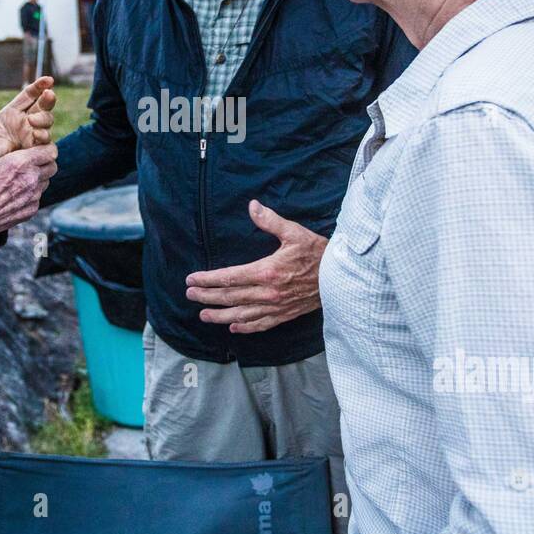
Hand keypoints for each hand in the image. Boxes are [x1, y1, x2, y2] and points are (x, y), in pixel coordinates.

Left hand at [0, 77, 55, 168]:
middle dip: (47, 101)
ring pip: (47, 125)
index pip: (29, 95)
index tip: (49, 79)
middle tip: (48, 96)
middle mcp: (25, 124)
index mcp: (12, 114)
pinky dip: (44, 139)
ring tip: (34, 121)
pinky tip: (37, 136)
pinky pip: (46, 145)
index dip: (39, 86)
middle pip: (43, 108)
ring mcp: (31, 139)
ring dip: (45, 120)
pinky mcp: (35, 154)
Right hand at [0, 143, 57, 267]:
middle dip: (45, 162)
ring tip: (20, 178)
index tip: (39, 148)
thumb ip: (2, 146)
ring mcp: (33, 197)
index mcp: (20, 164)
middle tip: (32, 162)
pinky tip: (15, 193)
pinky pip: (38, 196)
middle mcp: (31, 180)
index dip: (46, 148)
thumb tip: (13, 140)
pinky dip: (31, 192)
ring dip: (38, 177)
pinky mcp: (31, 210)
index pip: (50, 151)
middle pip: (52, 166)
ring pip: (46, 181)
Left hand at [184, 199, 328, 333]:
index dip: (208, 279)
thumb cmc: (318, 253)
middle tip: (190, 295)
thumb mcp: (295, 232)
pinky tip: (234, 327)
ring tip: (203, 316)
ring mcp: (276, 306)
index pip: (230, 277)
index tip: (192, 279)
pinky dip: (246, 327)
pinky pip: (261, 324)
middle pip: (231, 296)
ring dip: (220, 316)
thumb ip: (270, 221)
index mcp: (267, 271)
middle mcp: (268, 293)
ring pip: (242, 315)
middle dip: (207, 296)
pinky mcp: (285, 314)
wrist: (343, 277)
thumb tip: (252, 206)